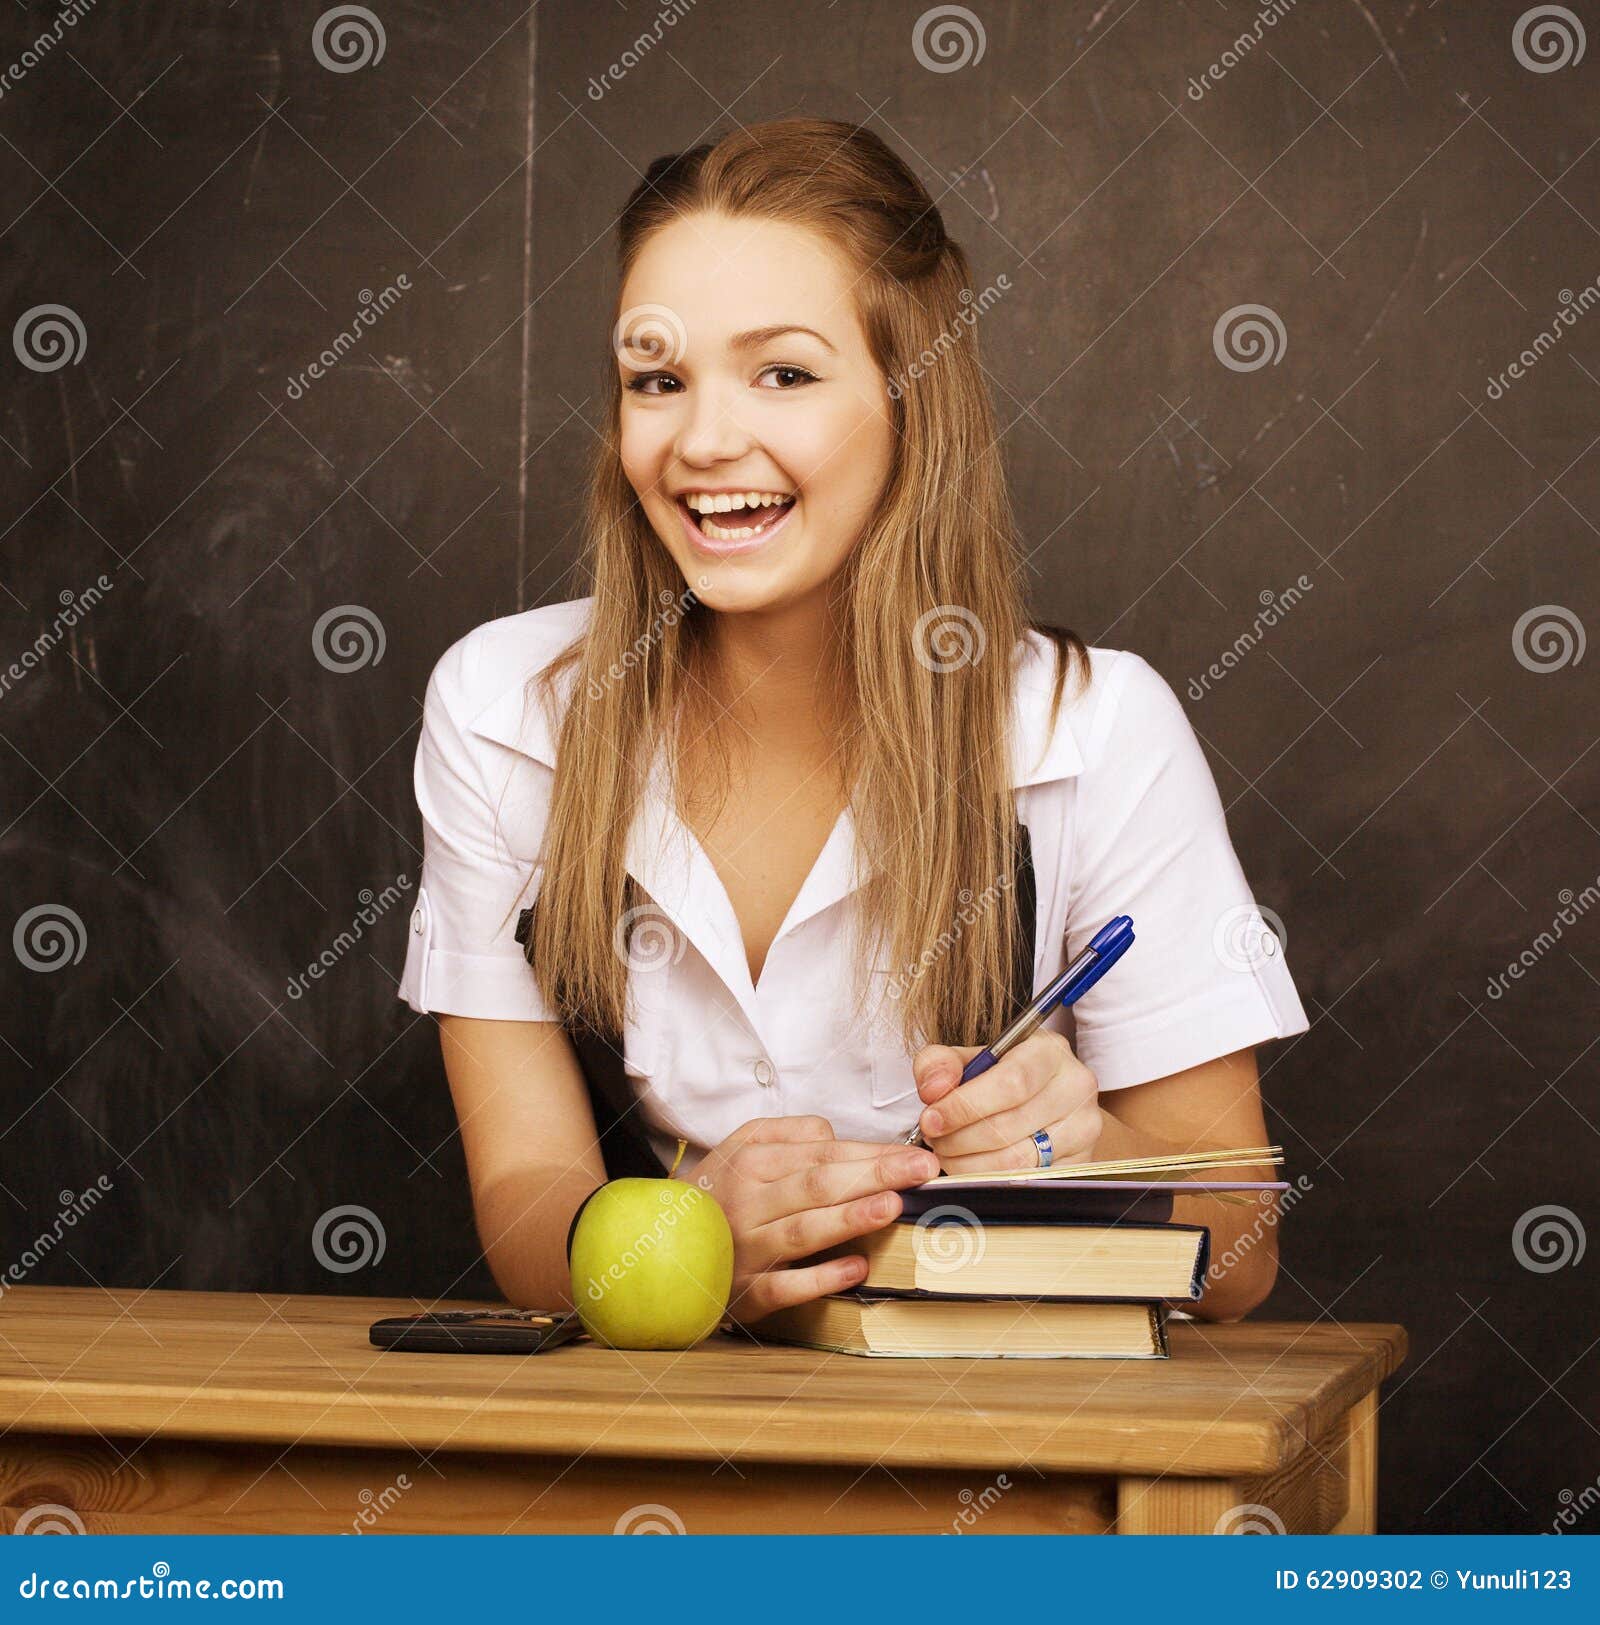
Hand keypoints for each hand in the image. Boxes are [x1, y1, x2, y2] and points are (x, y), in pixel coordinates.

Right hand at [692, 1116, 939, 1326]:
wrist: (657, 1245)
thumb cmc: (718, 1192)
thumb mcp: (741, 1147)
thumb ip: (789, 1133)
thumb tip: (835, 1136)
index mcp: (752, 1163)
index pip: (822, 1154)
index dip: (871, 1153)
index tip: (915, 1155)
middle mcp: (748, 1203)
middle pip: (817, 1185)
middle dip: (873, 1175)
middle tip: (922, 1171)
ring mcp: (746, 1250)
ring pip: (802, 1231)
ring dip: (848, 1219)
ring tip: (891, 1206)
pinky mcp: (746, 1293)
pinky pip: (785, 1286)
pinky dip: (820, 1279)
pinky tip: (856, 1268)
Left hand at [910, 1029, 1102, 1174]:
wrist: (1040, 1094)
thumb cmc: (999, 1074)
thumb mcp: (967, 1056)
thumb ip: (939, 1063)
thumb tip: (934, 1090)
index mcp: (1049, 1052)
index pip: (1011, 1084)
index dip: (965, 1106)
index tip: (932, 1118)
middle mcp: (1075, 1088)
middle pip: (1008, 1127)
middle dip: (958, 1138)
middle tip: (934, 1139)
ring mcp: (1083, 1130)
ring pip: (1015, 1162)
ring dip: (967, 1163)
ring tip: (948, 1152)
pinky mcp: (1080, 1164)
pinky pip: (1026, 1183)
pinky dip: (987, 1180)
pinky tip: (971, 1166)